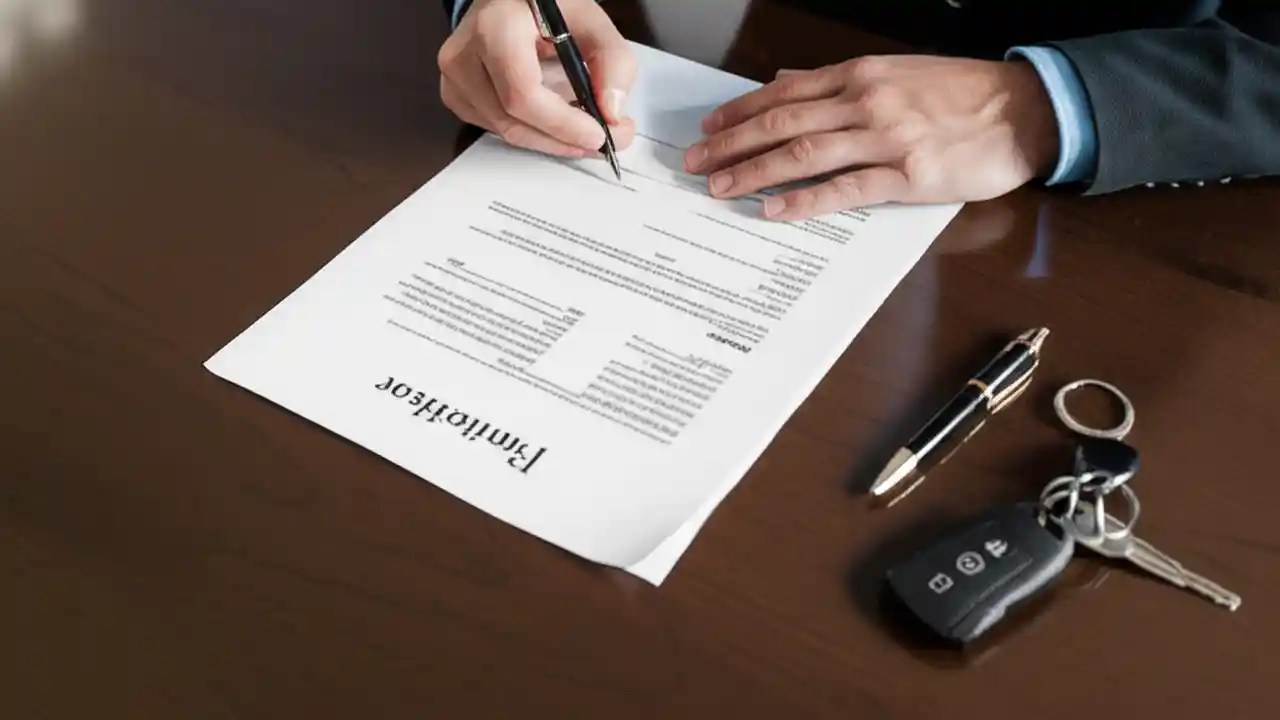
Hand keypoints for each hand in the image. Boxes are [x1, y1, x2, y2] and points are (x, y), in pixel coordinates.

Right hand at [437, 0, 636, 156]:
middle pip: (513, 120)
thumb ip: (612, 60)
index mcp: (495, 27)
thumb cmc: (542, 6)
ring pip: (505, 131)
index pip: (522, 92)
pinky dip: (531, 133)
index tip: (597, 134)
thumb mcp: (588, 19)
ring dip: (550, 140)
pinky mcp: (454, 96)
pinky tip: (553, 122)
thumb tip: (611, 111)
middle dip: (564, 139)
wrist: (506, 2)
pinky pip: (495, 130)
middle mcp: (464, 53)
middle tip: (604, 140)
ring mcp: (454, 78)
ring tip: (583, 130)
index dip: (561, 123)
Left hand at [684, 56, 1059, 219]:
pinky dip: (804, 200)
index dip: (740, 112)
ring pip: (804, 154)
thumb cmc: (961, 93)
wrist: (1023, 111)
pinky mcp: (907, 175)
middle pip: (782, 123)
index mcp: (861, 75)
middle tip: (696, 163)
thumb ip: (839, 82)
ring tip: (720, 187)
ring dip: (755, 172)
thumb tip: (787, 82)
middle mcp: (866, 101)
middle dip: (732, 145)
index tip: (708, 130)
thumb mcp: (896, 72)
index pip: (784, 93)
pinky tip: (773, 210)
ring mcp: (886, 138)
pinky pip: (844, 189)